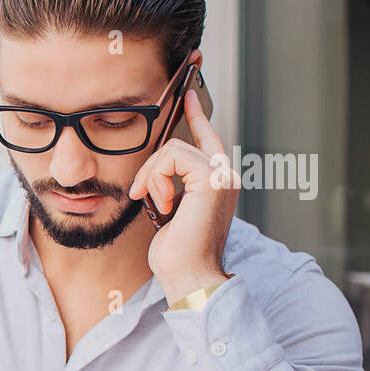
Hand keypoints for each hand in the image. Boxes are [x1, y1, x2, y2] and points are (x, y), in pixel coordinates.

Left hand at [127, 88, 240, 303]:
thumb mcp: (170, 211)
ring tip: (156, 204)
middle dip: (152, 166)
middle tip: (144, 196)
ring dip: (152, 176)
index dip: (196, 115)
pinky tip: (164, 203)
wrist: (188, 275)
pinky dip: (157, 178)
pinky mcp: (212, 178)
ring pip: (172, 148)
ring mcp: (222, 175)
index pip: (208, 138)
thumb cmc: (177, 253)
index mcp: (217, 181)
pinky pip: (172, 156)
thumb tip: (155, 169)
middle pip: (181, 141)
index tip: (187, 95)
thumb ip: (170, 185)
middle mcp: (225, 174)